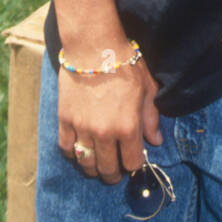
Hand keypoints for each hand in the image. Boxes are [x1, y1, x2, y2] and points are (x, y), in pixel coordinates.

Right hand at [57, 54, 162, 184]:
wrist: (94, 47)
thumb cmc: (125, 64)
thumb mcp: (147, 89)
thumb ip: (151, 118)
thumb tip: (156, 140)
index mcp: (128, 127)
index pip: (131, 163)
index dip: (133, 166)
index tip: (133, 162)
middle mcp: (105, 133)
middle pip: (107, 169)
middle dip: (113, 174)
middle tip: (114, 172)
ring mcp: (83, 128)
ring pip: (86, 163)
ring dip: (92, 169)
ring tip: (97, 166)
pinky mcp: (65, 120)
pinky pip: (66, 148)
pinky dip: (72, 154)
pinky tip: (79, 150)